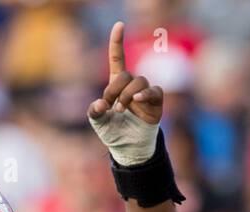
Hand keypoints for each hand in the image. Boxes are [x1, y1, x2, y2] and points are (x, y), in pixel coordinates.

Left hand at [87, 22, 163, 165]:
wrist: (128, 149)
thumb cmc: (113, 132)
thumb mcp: (98, 122)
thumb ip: (94, 112)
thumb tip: (99, 104)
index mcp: (117, 84)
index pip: (117, 58)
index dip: (117, 42)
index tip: (119, 25)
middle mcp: (132, 85)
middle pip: (126, 75)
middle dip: (114, 89)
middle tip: (111, 107)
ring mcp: (145, 92)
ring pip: (139, 81)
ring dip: (127, 96)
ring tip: (120, 111)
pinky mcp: (156, 102)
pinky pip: (154, 91)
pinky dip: (144, 95)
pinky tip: (136, 101)